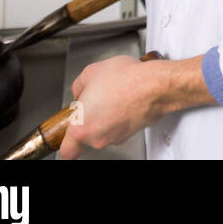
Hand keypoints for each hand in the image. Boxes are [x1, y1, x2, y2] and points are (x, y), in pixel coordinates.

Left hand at [60, 55, 192, 158]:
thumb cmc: (125, 80)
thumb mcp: (91, 72)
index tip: (68, 137)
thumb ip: (79, 86)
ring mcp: (118, 136)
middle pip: (89, 135)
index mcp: (81, 127)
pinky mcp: (134, 132)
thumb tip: (81, 92)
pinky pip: (123, 125)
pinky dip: (124, 114)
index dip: (67, 145)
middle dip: (92, 118)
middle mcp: (99, 137)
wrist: (155, 84)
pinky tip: (128, 97)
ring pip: (107, 130)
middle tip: (98, 100)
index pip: (67, 151)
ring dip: (110, 116)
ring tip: (117, 94)